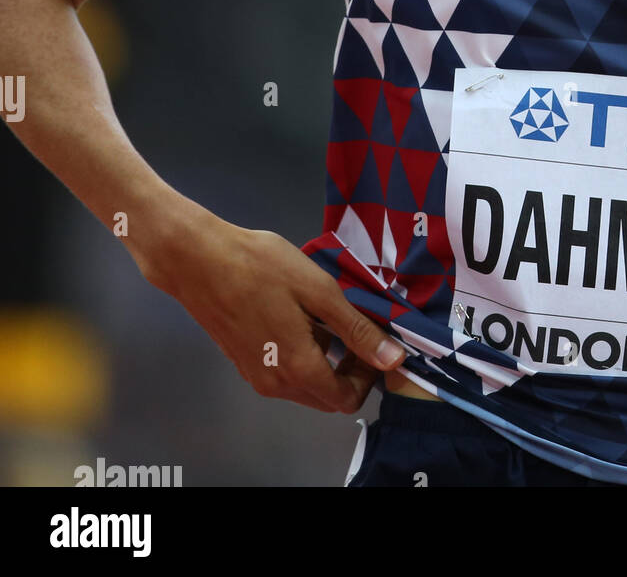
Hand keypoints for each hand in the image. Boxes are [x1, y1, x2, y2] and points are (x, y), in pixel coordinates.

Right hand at [137, 206, 405, 412]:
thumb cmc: (261, 268)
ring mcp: (256, 376)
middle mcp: (276, 385)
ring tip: (329, 315)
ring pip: (305, 386)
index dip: (368, 375)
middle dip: (350, 370)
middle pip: (326, 397)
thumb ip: (357, 329)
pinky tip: (302, 317)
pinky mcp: (243, 363)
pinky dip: (303, 356)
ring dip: (326, 362)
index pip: (347, 399)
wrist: (198, 260)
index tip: (373, 339)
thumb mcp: (318, 291)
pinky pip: (284, 373)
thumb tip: (394, 360)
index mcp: (299, 370)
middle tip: (355, 326)